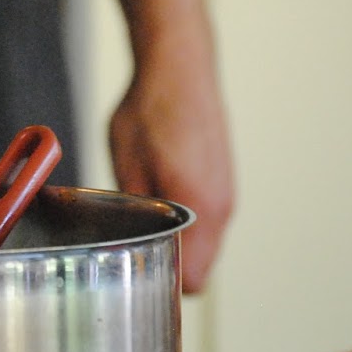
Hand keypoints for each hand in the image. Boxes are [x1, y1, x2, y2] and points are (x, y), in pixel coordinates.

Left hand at [109, 46, 233, 294]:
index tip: (134, 276)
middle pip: (201, 267)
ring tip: (138, 225)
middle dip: (168, 267)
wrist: (180, 67)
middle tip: (128, 255)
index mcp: (200, 208)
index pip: (194, 280)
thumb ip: (133, 211)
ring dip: (177, 243)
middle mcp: (222, 207)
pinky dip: (185, 224)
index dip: (165, 284)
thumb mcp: (125, 163)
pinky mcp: (223, 182)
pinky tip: (156, 202)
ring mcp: (226, 194)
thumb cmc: (150, 110)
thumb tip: (126, 246)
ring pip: (204, 245)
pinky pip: (207, 221)